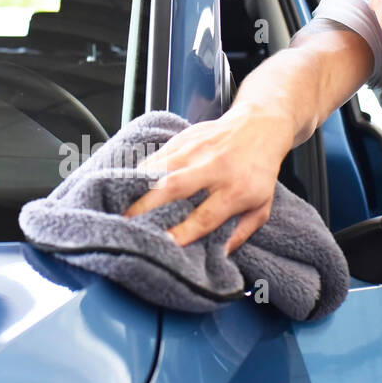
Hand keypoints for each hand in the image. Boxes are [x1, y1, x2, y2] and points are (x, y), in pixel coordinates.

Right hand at [122, 104, 294, 253]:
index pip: (206, 215)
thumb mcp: (261, 207)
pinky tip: (130, 185)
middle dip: (148, 207)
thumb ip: (240, 233)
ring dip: (138, 189)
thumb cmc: (258, 172)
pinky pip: (157, 157)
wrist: (260, 127)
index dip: (184, 231)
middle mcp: (214, 168)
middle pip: (175, 187)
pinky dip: (141, 172)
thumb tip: (218, 255)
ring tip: (121, 206)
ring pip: (161, 169)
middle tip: (128, 224)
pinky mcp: (184, 139)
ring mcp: (196, 151)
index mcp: (236, 189)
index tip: (165, 243)